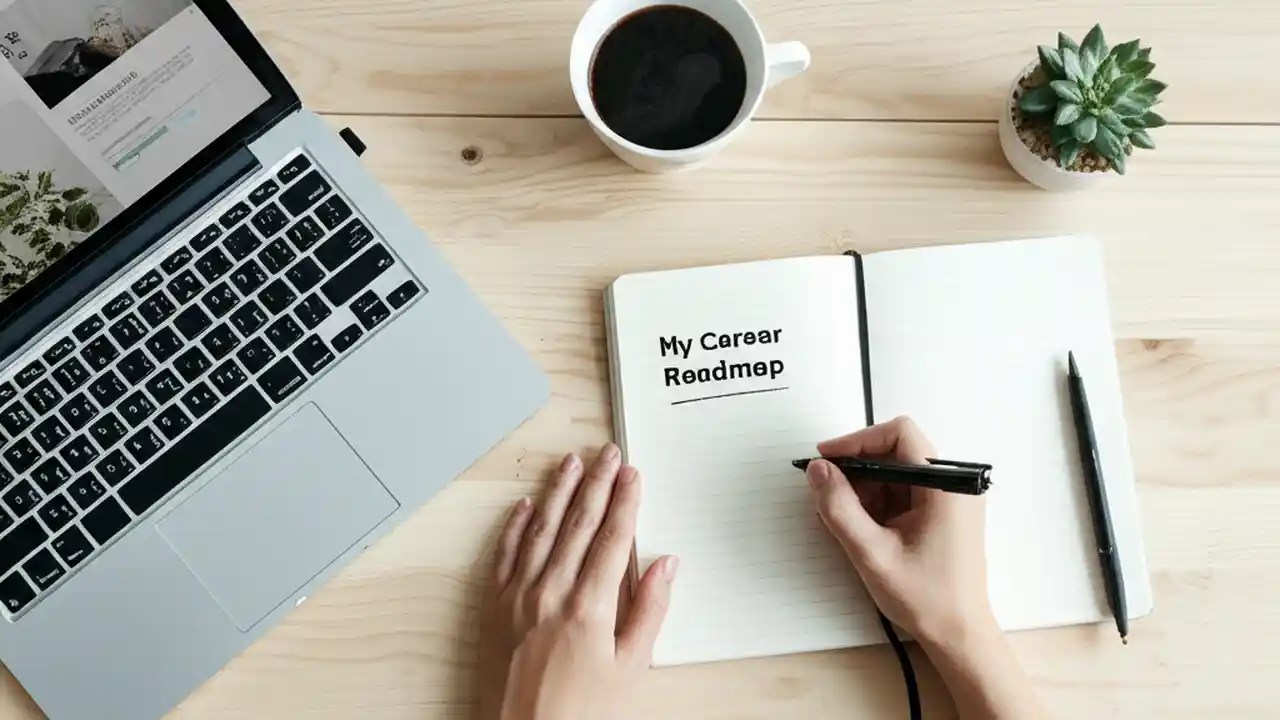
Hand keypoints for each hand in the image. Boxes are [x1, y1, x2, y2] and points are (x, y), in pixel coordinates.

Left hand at [477, 445, 678, 719]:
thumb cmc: (580, 714)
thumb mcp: (631, 669)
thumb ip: (649, 612)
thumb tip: (666, 565)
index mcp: (588, 607)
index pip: (612, 538)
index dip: (625, 502)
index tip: (633, 475)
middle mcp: (550, 592)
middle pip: (578, 524)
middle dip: (597, 484)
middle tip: (609, 454)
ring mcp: (518, 597)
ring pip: (540, 529)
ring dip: (558, 492)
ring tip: (572, 463)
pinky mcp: (494, 608)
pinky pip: (504, 554)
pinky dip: (515, 525)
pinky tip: (524, 505)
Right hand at [804, 416, 992, 643]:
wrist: (959, 635)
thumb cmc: (925, 599)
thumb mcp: (872, 553)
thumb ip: (840, 508)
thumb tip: (817, 470)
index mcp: (945, 487)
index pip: (899, 434)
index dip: (858, 440)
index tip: (827, 458)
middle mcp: (953, 485)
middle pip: (895, 452)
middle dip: (857, 470)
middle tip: (827, 493)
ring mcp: (949, 500)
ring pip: (895, 473)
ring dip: (864, 490)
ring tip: (842, 520)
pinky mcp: (942, 514)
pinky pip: (903, 492)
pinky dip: (877, 504)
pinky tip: (860, 528)